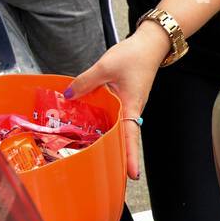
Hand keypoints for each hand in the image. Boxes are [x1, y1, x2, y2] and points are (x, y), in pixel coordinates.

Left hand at [67, 21, 170, 179]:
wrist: (150, 44)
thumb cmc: (134, 55)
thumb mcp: (106, 66)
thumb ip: (86, 82)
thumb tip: (69, 95)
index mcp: (131, 105)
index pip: (131, 136)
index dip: (130, 155)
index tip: (131, 174)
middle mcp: (132, 109)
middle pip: (125, 138)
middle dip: (120, 157)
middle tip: (112, 176)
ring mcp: (129, 105)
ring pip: (119, 128)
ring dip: (112, 142)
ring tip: (99, 158)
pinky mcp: (125, 99)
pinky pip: (115, 116)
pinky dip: (105, 125)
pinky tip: (92, 128)